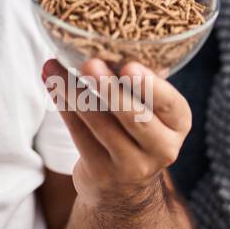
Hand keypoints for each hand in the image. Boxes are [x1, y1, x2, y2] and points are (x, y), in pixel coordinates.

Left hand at [41, 56, 190, 205]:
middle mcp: (162, 148)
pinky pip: (79, 133)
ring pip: (100, 123)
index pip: (171, 104)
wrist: (123, 188)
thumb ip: (135, 81)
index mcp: (178, 123)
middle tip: (90, 63)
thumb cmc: (134, 129)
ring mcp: (133, 166)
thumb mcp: (147, 108)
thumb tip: (99, 40)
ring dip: (73, 91)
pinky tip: (51, 82)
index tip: (128, 65)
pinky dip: (63, 105)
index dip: (150, 86)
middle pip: (136, 118)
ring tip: (53, 67)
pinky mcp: (102, 173)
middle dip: (111, 89)